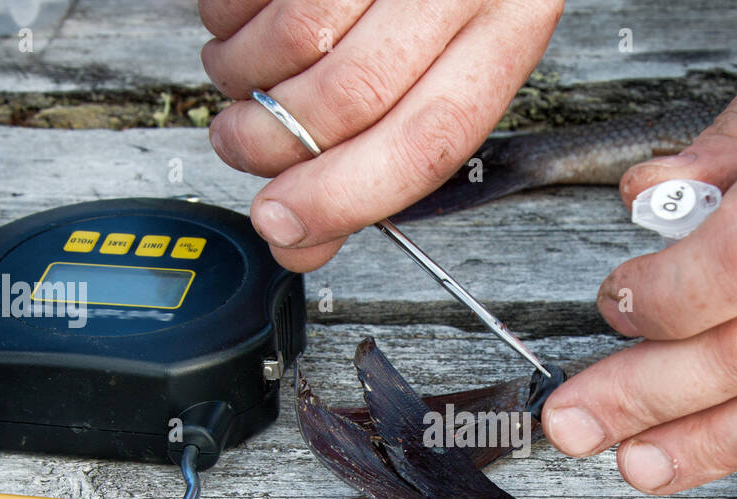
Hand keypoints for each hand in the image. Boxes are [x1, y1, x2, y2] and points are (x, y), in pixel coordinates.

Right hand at [199, 0, 562, 271]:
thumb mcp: (452, 57)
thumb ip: (388, 151)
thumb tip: (306, 239)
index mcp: (510, 24)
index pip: (428, 141)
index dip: (345, 198)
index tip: (286, 227)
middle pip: (351, 97)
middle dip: (275, 144)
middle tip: (242, 148)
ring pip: (294, 41)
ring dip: (243, 80)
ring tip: (242, 78)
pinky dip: (226, 22)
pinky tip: (243, 21)